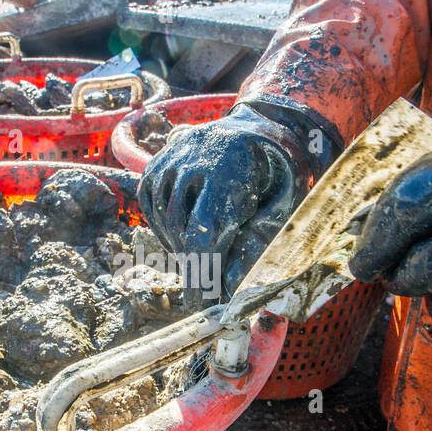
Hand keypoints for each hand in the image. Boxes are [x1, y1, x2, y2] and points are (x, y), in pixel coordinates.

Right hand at [137, 103, 332, 307]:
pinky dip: (161, 223)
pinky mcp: (160, 159)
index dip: (201, 273)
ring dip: (178, 244)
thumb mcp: (282, 208)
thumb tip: (231, 291)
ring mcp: (174, 155)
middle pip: (181, 228)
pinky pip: (149, 200)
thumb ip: (257, 245)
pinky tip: (181, 232)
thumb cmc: (278, 175)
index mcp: (231, 171)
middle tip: (208, 280)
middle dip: (193, 262)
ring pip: (163, 216)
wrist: (262, 127)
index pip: (205, 233)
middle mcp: (196, 158)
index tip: (201, 303)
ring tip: (201, 251)